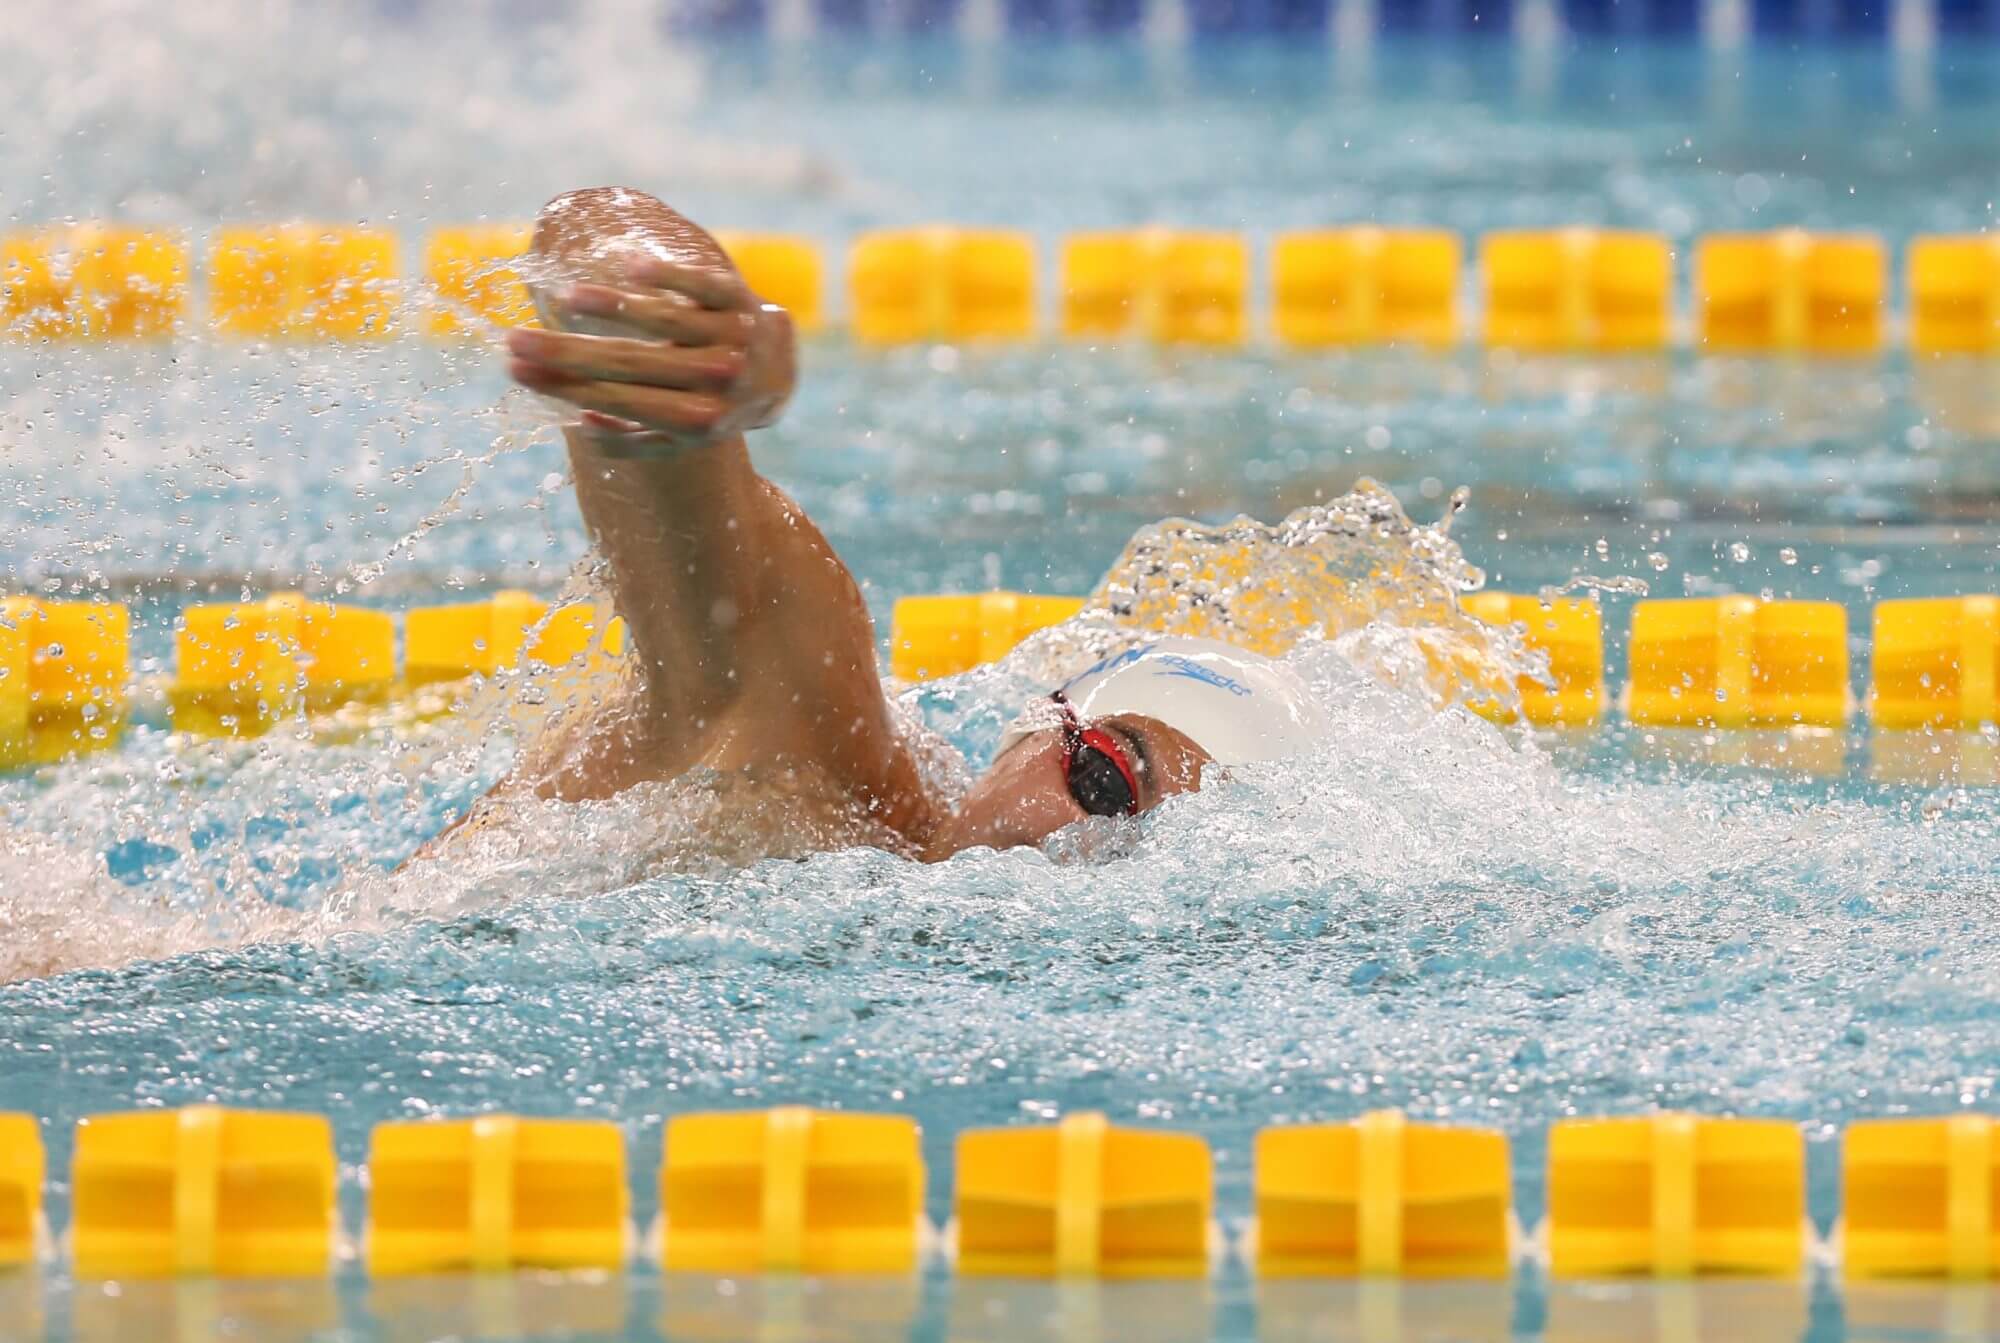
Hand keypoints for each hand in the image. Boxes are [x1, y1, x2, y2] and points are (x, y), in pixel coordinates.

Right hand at [505, 255, 796, 452]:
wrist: (779, 374)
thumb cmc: (709, 406)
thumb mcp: (678, 437)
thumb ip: (632, 442)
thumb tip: (578, 422)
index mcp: (699, 421)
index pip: (622, 402)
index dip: (568, 389)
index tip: (519, 372)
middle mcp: (717, 380)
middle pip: (633, 363)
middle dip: (570, 353)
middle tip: (515, 340)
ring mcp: (732, 336)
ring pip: (666, 320)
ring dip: (612, 308)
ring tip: (564, 298)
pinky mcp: (741, 299)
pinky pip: (702, 285)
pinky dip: (667, 277)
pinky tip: (628, 266)